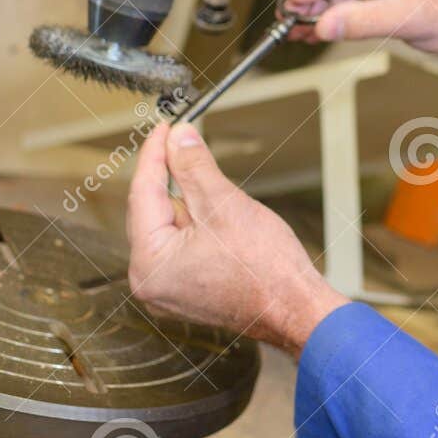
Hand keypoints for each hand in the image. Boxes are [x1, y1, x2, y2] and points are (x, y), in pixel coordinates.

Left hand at [126, 122, 347, 355]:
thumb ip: (194, 167)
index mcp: (148, 263)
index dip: (155, 154)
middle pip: (152, 211)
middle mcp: (149, 281)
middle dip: (174, 178)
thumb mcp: (225, 205)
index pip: (142, 193)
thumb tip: (178, 138)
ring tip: (224, 200)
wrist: (295, 309)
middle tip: (188, 144)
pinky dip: (198, 226)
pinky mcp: (185, 291)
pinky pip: (181, 246)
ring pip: (170, 227)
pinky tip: (222, 223)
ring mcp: (166, 290)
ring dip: (192, 204)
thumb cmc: (266, 270)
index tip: (165, 128)